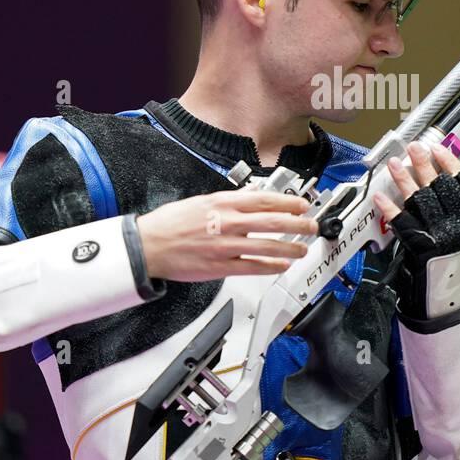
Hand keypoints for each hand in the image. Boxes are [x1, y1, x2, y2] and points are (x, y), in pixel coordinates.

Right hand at [136, 190, 318, 281]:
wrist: (147, 245)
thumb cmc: (170, 223)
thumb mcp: (202, 201)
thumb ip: (230, 199)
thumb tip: (251, 193)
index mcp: (223, 203)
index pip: (264, 200)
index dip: (288, 203)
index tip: (302, 205)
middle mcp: (227, 222)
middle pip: (272, 222)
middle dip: (297, 224)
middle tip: (312, 226)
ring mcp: (225, 245)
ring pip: (266, 245)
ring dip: (289, 247)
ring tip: (302, 248)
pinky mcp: (220, 266)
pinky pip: (252, 266)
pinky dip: (270, 266)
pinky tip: (282, 266)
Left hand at [372, 140, 459, 299]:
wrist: (453, 296)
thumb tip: (449, 171)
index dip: (450, 160)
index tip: (438, 148)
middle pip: (441, 184)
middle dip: (424, 163)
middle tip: (414, 148)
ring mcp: (440, 233)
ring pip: (420, 198)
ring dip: (404, 178)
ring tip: (395, 163)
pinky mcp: (420, 245)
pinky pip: (401, 221)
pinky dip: (389, 207)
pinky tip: (380, 195)